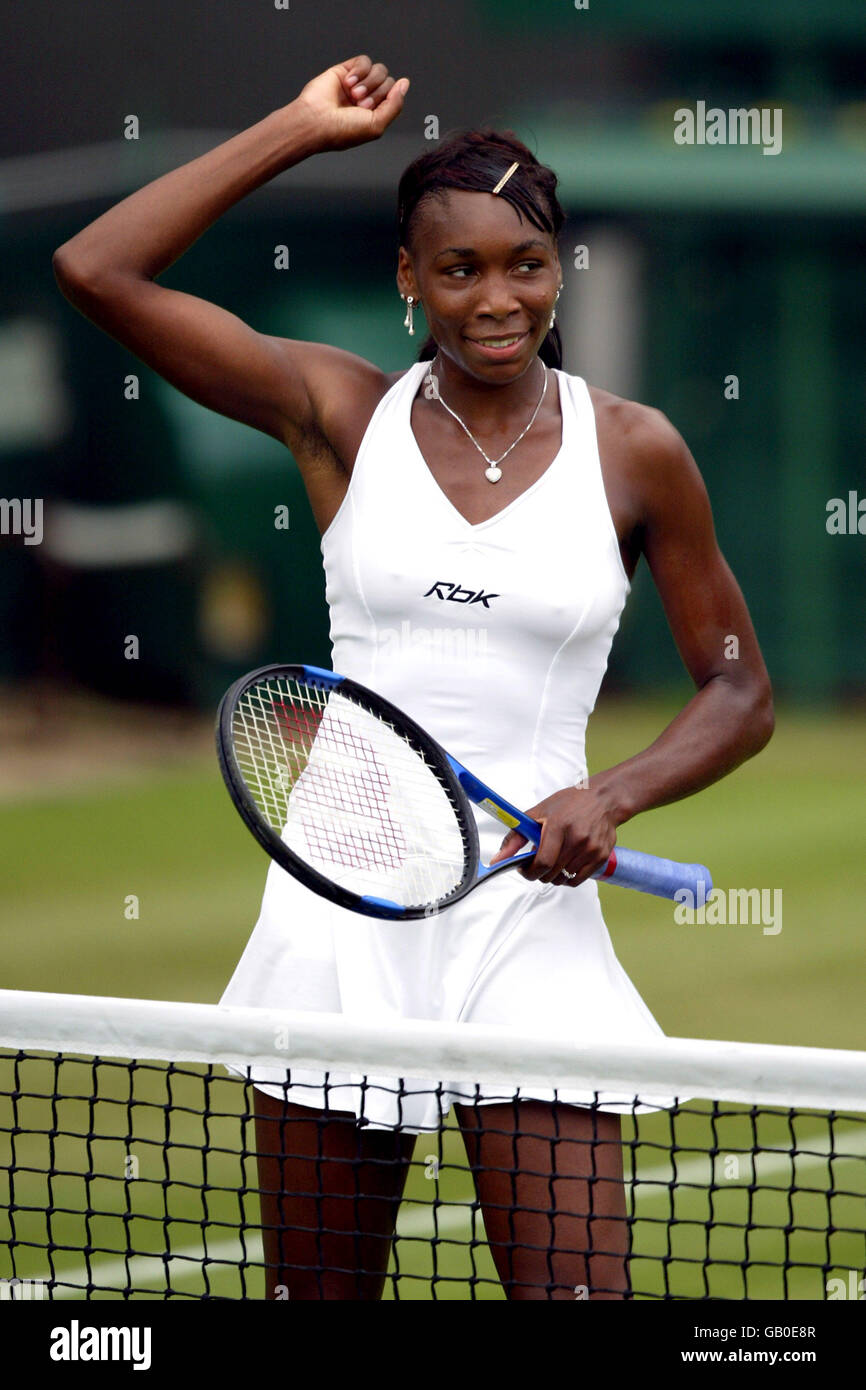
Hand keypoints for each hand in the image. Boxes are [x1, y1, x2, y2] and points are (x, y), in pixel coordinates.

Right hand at [294, 55, 408, 151]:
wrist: (315, 121)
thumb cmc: (342, 130)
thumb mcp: (376, 124)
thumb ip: (395, 104)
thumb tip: (405, 83)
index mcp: (376, 112)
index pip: (395, 96)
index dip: (387, 99)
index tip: (369, 109)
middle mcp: (367, 97)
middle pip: (388, 82)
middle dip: (376, 92)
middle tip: (359, 104)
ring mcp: (357, 84)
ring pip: (379, 70)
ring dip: (368, 82)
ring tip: (353, 94)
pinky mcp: (345, 71)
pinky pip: (364, 61)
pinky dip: (359, 71)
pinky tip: (348, 82)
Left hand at [488, 785, 617, 886]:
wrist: (603, 799)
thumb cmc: (570, 803)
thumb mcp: (539, 812)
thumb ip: (515, 837)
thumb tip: (497, 860)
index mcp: (558, 826)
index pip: (543, 862)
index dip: (529, 872)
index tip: (523, 869)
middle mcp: (577, 838)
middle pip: (551, 874)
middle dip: (538, 873)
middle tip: (537, 863)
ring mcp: (591, 849)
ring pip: (563, 879)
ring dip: (553, 875)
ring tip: (554, 859)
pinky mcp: (601, 857)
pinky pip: (577, 880)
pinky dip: (567, 878)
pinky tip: (565, 865)